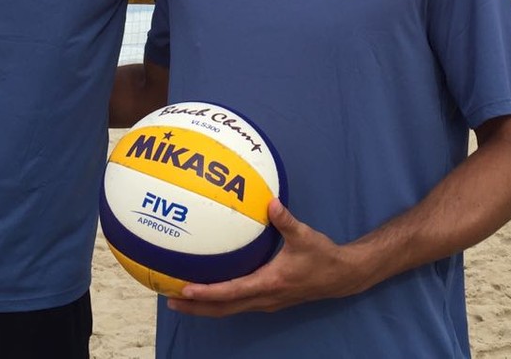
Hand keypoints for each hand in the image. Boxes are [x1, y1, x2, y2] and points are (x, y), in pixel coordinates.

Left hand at [167, 200, 362, 316]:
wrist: (340, 277)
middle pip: (222, 309)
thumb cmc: (322, 256)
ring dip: (204, 307)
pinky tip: (208, 289)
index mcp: (269, 283)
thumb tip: (270, 201)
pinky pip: (237, 304)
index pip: (231, 292)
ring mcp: (265, 302)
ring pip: (228, 310)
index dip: (207, 293)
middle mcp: (264, 298)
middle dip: (195, 306)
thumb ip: (286, 220)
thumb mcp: (305, 236)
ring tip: (180, 299)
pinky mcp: (268, 300)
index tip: (184, 289)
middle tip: (169, 299)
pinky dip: (219, 301)